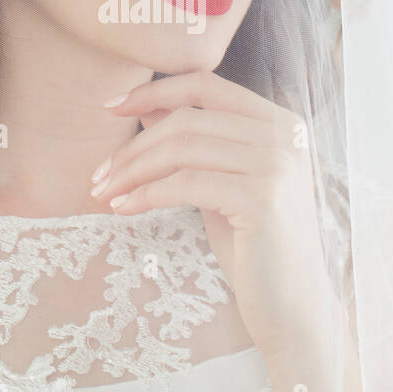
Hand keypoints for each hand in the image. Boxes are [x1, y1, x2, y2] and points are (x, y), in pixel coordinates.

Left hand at [90, 69, 338, 359]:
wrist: (293, 307)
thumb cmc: (255, 248)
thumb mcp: (219, 184)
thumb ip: (193, 144)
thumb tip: (147, 108)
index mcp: (279, 122)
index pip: (205, 84)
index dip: (153, 91)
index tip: (111, 108)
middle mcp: (285, 135)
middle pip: (187, 118)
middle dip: (133, 146)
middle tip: (98, 174)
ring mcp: (277, 164)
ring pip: (182, 148)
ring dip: (132, 170)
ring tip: (104, 193)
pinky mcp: (263, 198)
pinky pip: (186, 184)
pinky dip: (146, 194)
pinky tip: (123, 208)